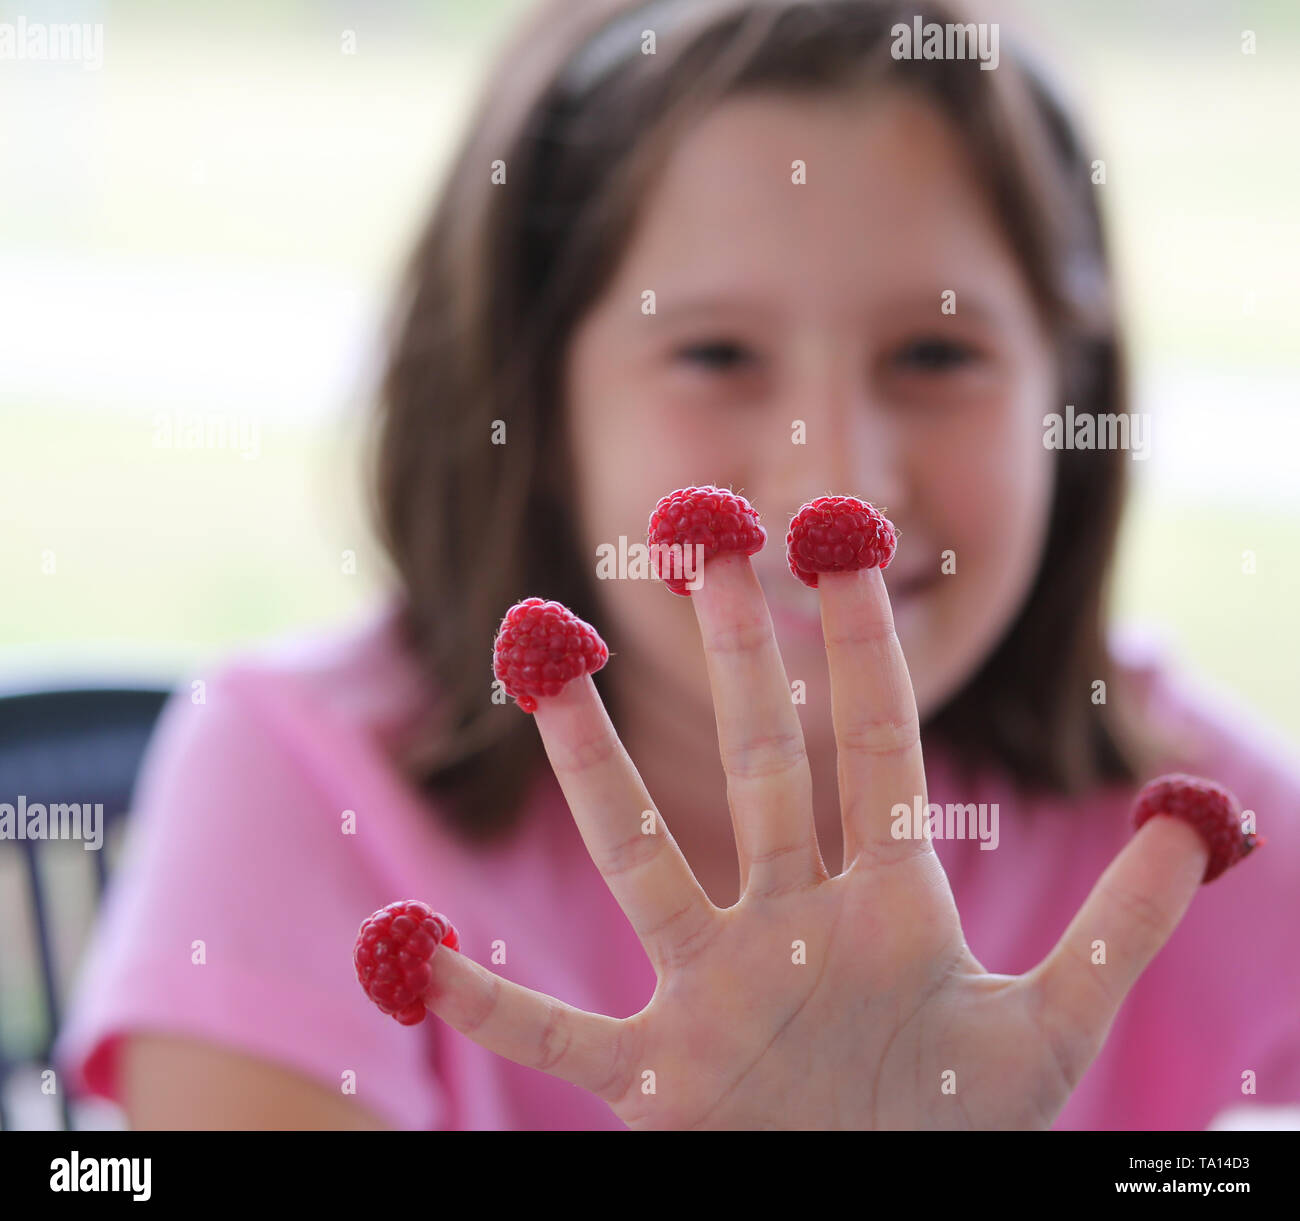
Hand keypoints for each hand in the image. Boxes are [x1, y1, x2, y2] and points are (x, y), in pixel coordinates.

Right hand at [419, 553, 1208, 1128]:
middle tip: (703, 538)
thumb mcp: (1051, 1031)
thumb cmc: (957, 1132)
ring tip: (544, 660)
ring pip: (642, 857)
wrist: (877, 1217)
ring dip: (592, 765)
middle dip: (737, 651)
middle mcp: (791, 923)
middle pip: (758, 764)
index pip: (872, 745)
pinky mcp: (658, 1079)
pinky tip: (411, 953)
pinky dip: (484, 1000)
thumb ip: (1120, 926)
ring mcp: (715, 992)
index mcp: (887, 904)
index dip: (859, 641)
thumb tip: (1198, 816)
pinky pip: (554, 1032)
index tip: (839, 537)